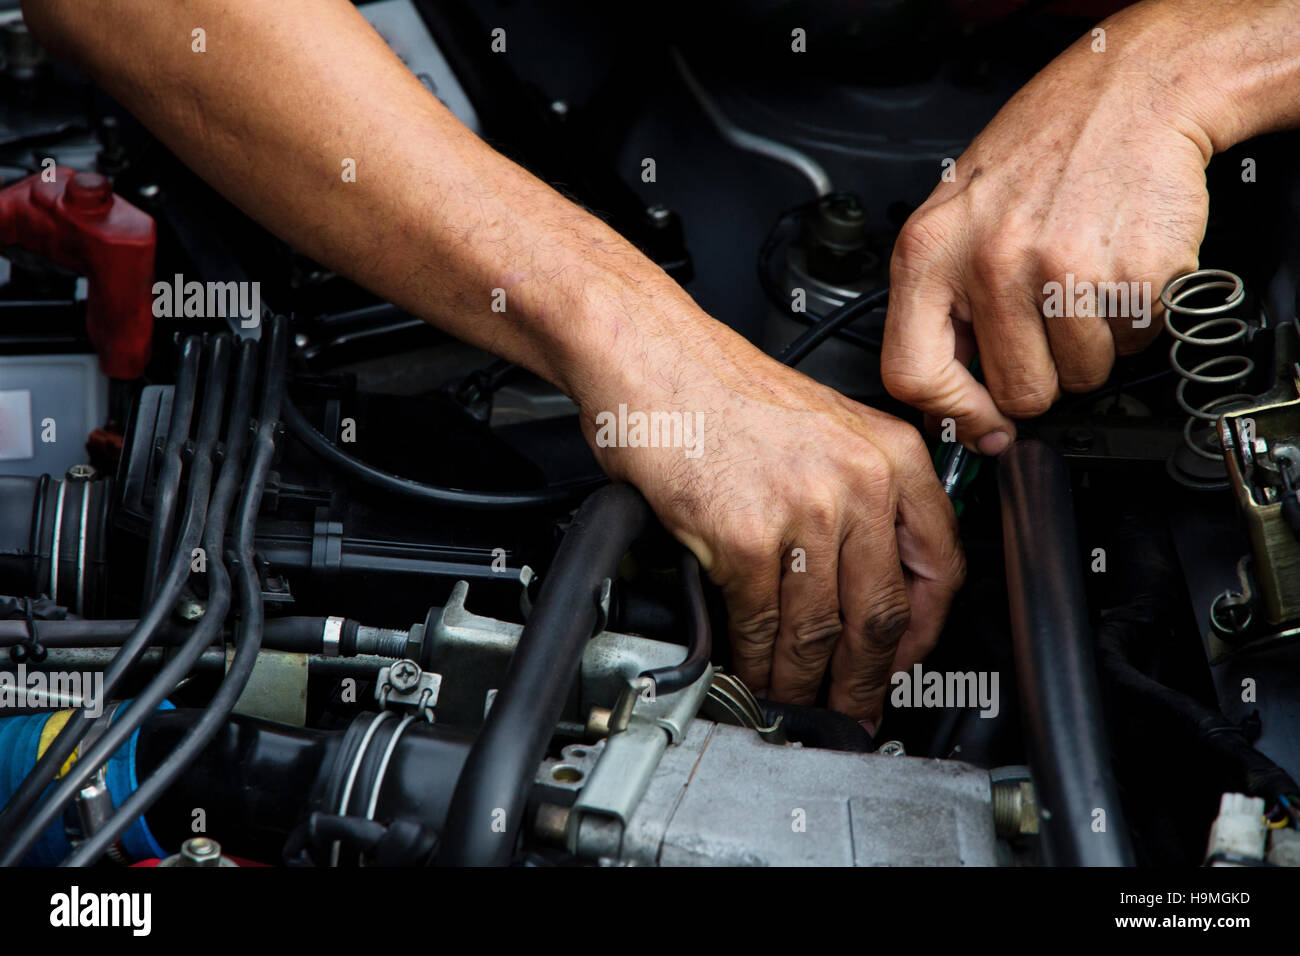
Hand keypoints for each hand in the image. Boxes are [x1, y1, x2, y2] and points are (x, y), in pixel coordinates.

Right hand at [581, 315, 963, 724]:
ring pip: (819, 630)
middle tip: (855, 709)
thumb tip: (866, 571)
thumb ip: (858, 490)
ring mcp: (803, 510)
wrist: (651, 355)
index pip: (938, 565)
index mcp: (888, 453)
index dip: (925, 632)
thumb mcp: (822, 423)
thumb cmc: (720, 387)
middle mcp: (857, 481)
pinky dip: (756, 659)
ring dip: (806, 683)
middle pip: (880, 612)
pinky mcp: (745, 535)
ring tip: (796, 703)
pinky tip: (752, 670)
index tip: (905, 660)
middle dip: (866, 679)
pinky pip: (761, 622)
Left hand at [881, 5, 1217, 452]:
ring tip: (1081, 280)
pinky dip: (1133, 319)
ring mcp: (1062, 270)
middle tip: (1046, 320)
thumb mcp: (953, 219)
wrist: (1129, 94)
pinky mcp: (1131, 274)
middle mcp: (990, 262)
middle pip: (1017, 391)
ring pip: (1080, 376)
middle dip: (1040, 373)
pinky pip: (1133, 343)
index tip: (980, 424)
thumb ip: (942, 305)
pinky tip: (1114, 266)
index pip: (913, 375)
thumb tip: (953, 402)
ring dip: (1090, 344)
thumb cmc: (1038, 155)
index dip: (952, 415)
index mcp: (929, 253)